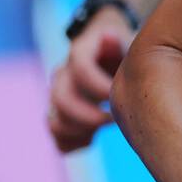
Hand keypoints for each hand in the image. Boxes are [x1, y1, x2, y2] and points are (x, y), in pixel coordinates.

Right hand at [49, 7, 133, 152]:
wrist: (111, 51)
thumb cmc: (124, 47)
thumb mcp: (127, 40)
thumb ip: (119, 42)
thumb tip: (108, 37)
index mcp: (80, 53)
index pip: (80, 69)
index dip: (100, 86)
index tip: (121, 95)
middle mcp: (64, 75)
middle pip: (60, 100)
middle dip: (88, 115)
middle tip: (115, 119)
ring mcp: (60, 96)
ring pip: (54, 121)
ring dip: (79, 131)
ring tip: (106, 127)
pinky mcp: (62, 115)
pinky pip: (57, 138)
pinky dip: (71, 144)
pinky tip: (92, 139)